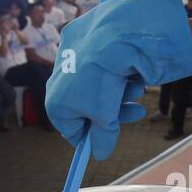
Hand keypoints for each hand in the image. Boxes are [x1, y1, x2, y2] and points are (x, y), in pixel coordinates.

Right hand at [48, 0, 191, 159]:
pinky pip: (101, 62)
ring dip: (120, 91)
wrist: (111, 36)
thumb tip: (99, 154)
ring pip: (98, 83)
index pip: (70, 128)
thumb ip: (103, 137)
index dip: (92, 137)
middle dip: (114, 111)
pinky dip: (117, 70)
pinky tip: (133, 72)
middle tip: (135, 114)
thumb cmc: (102, 81)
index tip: (108, 139)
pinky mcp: (83, 37)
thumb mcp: (105, 118)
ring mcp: (69, 56)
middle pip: (88, 104)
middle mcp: (57, 79)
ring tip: (136, 90)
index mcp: (55, 102)